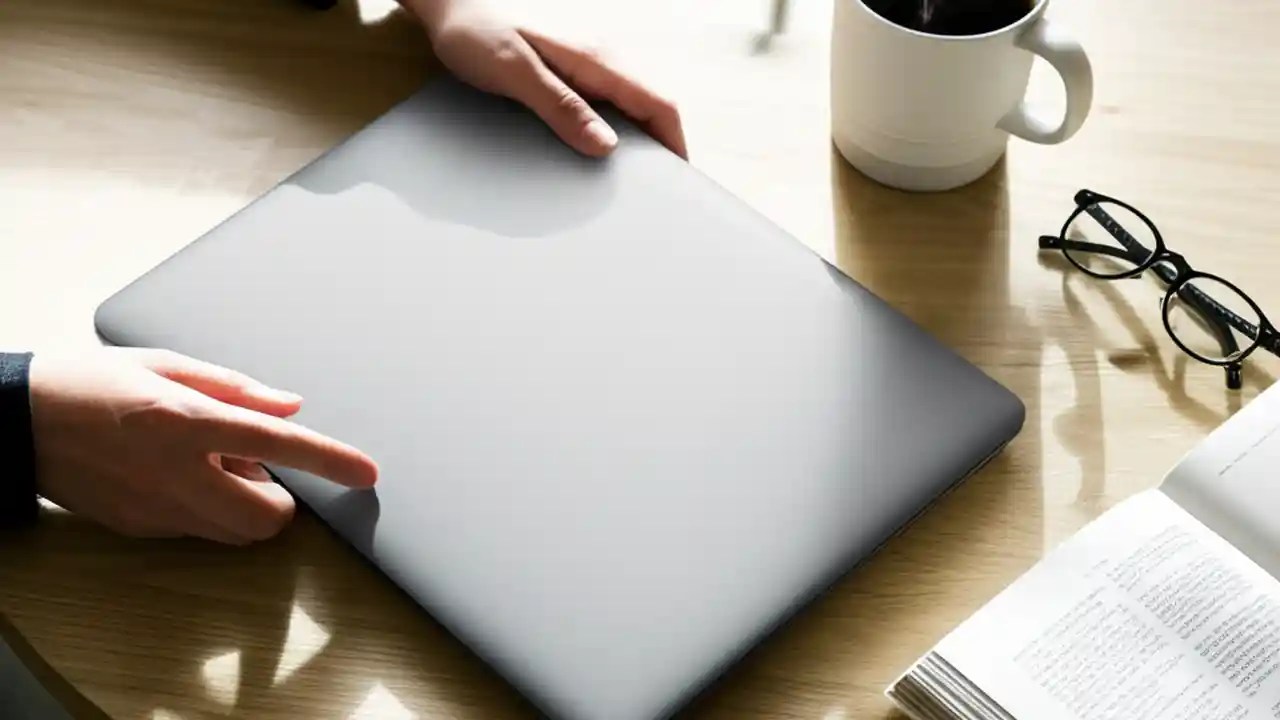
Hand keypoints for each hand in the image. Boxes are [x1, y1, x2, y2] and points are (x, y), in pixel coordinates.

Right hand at [29, 348, 377, 544]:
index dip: (330, 461)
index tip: (366, 473)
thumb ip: (237, 388)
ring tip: (210, 465)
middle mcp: (176, 473)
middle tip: (254, 465)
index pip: (278, 445)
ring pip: (236, 533)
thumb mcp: (167, 365)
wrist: (18, 422)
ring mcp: (157, 509)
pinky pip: (199, 532)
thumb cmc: (92, 381)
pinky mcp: (139, 529)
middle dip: (282, 500)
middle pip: (267, 517)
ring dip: (246, 506)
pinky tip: (180, 477)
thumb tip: (291, 406)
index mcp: (186, 421)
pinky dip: (210, 511)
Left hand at [402, 0, 686, 158]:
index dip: (676, 144)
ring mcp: (590, 62)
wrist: (451, 2)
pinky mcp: (574, 68)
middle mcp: (602, 57)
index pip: (660, 103)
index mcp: (596, 58)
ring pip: (634, 104)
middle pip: (653, 106)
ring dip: (640, 139)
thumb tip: (606, 146)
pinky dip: (618, 129)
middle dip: (662, 148)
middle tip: (655, 191)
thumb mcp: (515, 73)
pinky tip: (601, 151)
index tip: (678, 182)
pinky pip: (611, 101)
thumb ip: (562, 107)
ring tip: (632, 179)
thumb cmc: (475, 32)